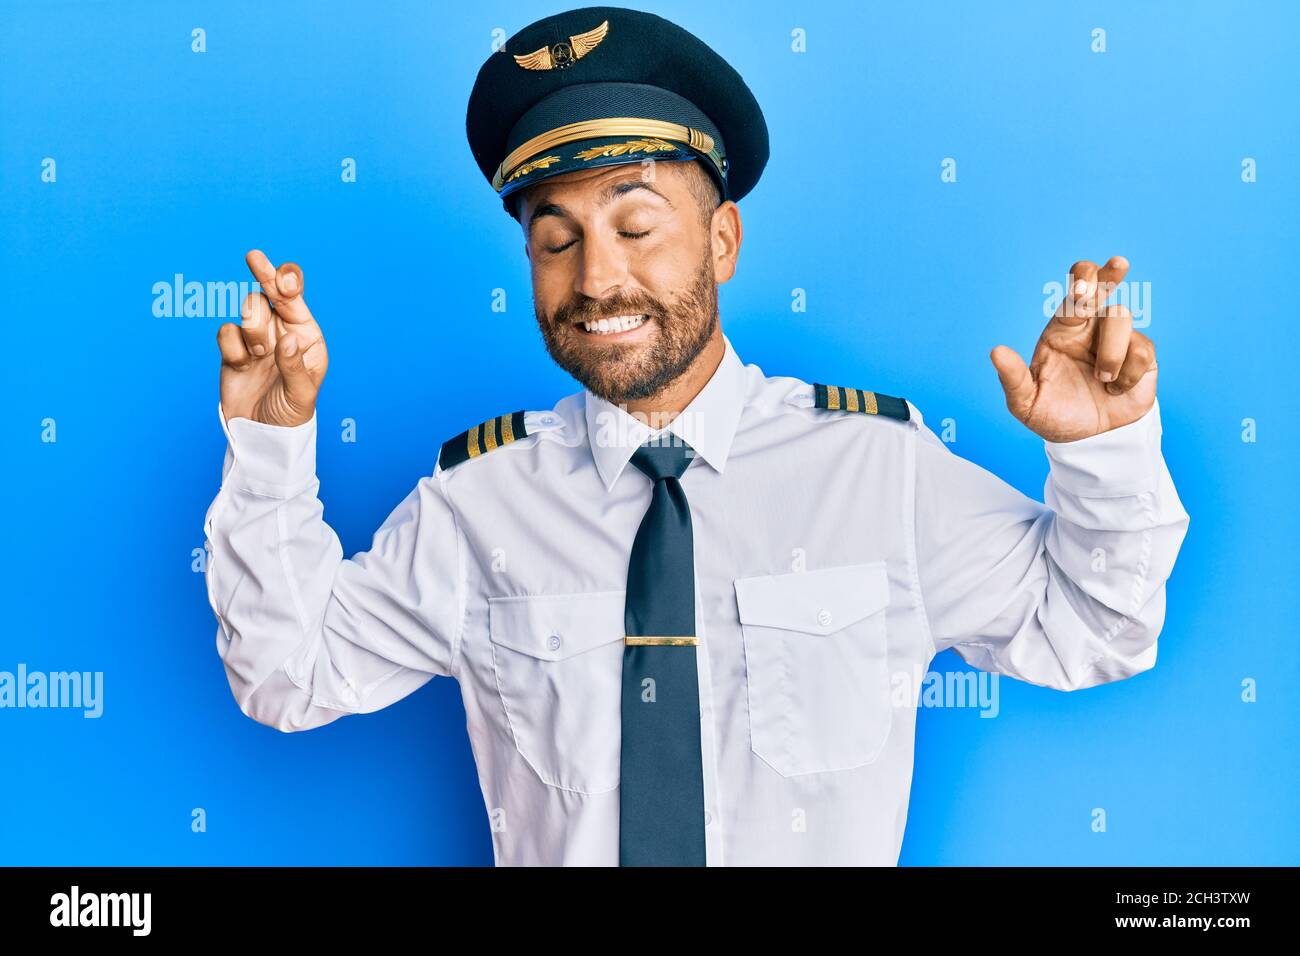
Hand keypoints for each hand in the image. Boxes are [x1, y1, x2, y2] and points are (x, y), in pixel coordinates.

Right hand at [217, 250, 328, 427]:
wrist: (260, 435)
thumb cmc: (290, 414)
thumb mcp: (301, 394)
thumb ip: (294, 366)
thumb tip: (286, 340)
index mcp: (306, 334)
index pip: (296, 299)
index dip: (287, 281)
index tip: (280, 277)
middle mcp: (282, 330)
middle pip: (268, 293)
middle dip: (264, 275)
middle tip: (254, 256)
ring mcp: (256, 337)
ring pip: (247, 310)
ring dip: (252, 329)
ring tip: (258, 355)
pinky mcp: (233, 349)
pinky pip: (225, 332)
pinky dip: (231, 347)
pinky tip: (241, 364)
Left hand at [991, 255, 1156, 441]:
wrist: (1089, 440)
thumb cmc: (1055, 415)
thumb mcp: (1026, 403)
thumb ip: (1013, 378)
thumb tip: (996, 352)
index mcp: (1062, 329)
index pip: (1071, 296)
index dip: (1080, 283)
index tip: (1082, 289)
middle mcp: (1090, 326)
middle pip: (1103, 283)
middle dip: (1108, 272)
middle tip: (1118, 264)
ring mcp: (1118, 338)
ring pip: (1123, 318)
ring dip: (1111, 354)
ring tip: (1102, 381)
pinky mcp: (1142, 354)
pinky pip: (1142, 350)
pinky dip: (1128, 375)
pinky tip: (1116, 390)